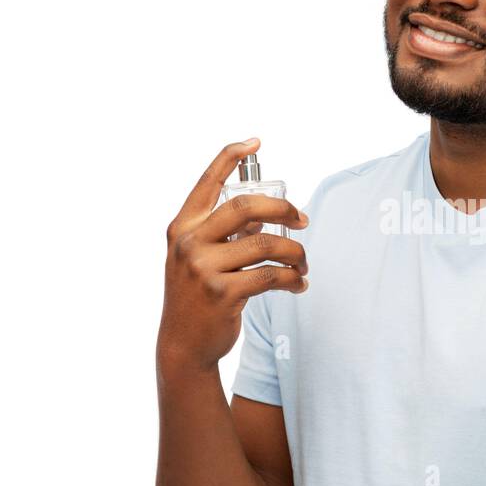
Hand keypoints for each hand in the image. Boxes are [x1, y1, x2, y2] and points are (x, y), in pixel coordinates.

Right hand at [158, 138, 308, 372]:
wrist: (182, 344)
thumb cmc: (196, 296)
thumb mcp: (197, 258)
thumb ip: (223, 233)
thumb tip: (264, 215)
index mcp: (182, 227)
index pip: (207, 182)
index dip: (229, 157)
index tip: (254, 142)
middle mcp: (189, 242)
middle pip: (247, 207)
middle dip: (284, 209)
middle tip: (303, 219)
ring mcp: (204, 268)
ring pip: (266, 244)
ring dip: (295, 252)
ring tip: (303, 263)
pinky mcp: (223, 293)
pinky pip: (271, 276)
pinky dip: (292, 279)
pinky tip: (298, 284)